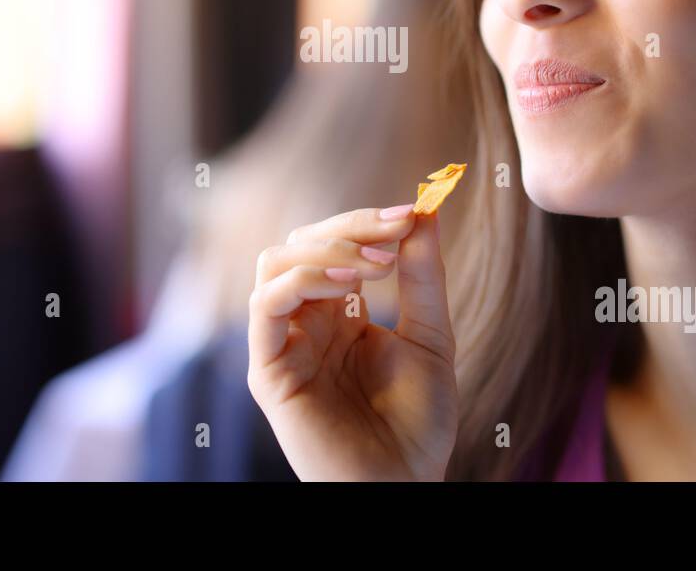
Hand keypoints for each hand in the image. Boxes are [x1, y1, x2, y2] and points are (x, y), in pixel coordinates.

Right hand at [246, 205, 458, 480]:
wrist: (405, 485)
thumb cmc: (417, 423)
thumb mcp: (431, 336)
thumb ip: (422, 276)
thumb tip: (424, 210)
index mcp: (338, 312)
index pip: (332, 243)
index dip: (366, 221)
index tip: (410, 210)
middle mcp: (305, 323)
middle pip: (300, 242)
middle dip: (348, 226)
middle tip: (395, 230)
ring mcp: (284, 345)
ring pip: (274, 263)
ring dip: (325, 249)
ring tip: (375, 265)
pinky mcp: (269, 371)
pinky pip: (264, 307)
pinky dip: (302, 281)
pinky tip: (347, 285)